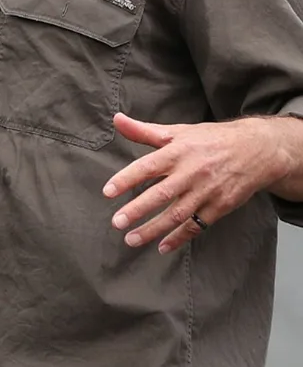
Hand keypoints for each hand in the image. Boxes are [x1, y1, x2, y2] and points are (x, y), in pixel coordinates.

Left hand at [103, 112, 283, 253]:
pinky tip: (163, 247)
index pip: (148, 167)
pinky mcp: (221, 206)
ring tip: (131, 240)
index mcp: (178, 152)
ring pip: (177, 214)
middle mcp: (192, 172)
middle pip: (161, 194)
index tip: (107, 192)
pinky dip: (179, 238)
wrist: (258, 149)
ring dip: (153, 230)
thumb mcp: (179, 132)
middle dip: (138, 209)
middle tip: (117, 222)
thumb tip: (117, 120)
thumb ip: (144, 131)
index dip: (126, 179)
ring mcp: (207, 191)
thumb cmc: (211, 140)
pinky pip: (197, 225)